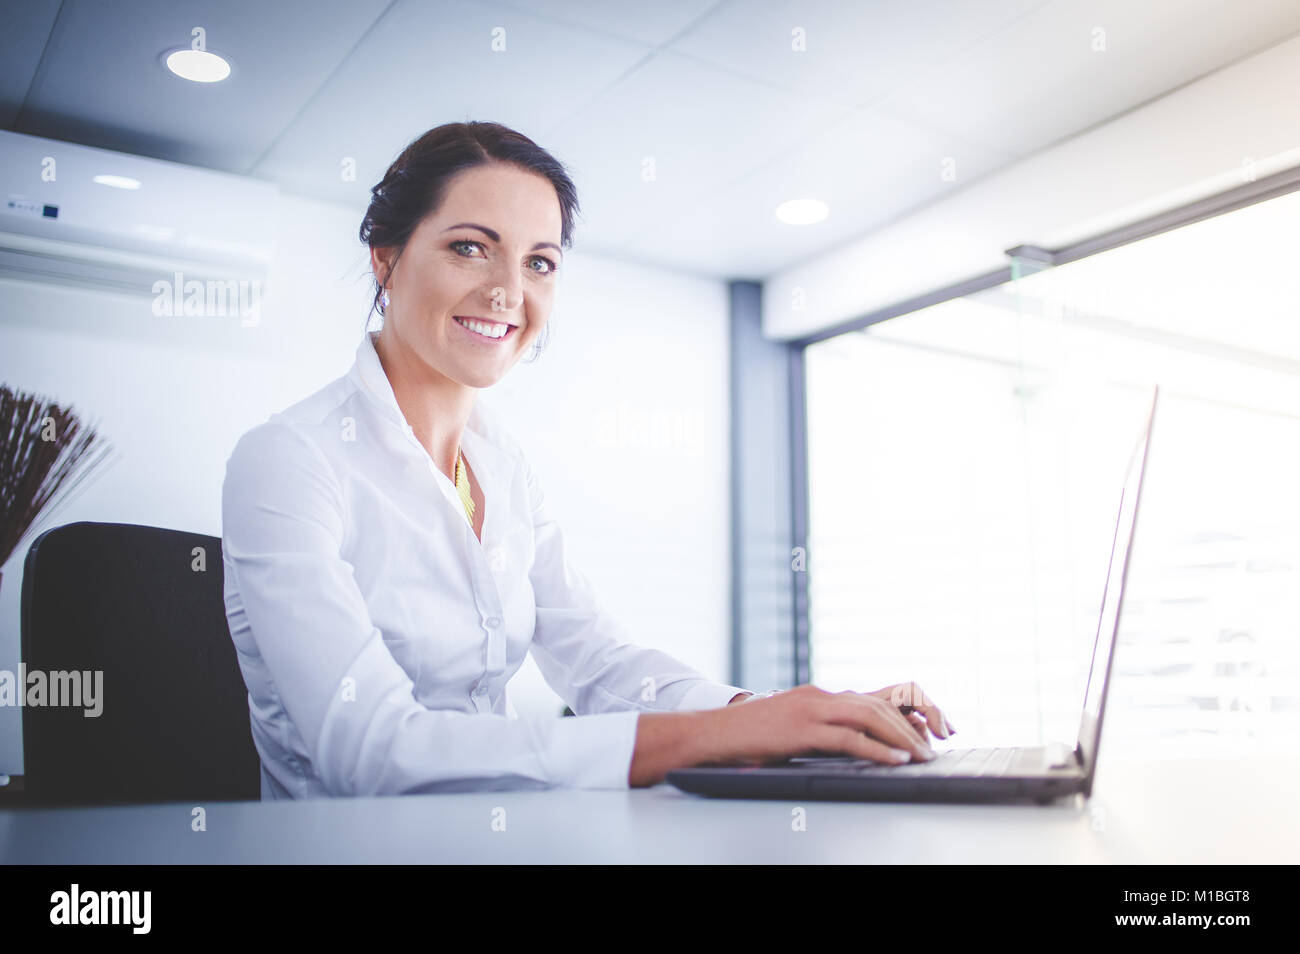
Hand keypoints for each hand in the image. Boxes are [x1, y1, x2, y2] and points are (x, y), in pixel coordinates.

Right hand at [695, 684, 950, 768]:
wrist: (713, 733)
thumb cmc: (750, 735)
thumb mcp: (792, 726)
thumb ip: (821, 729)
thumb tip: (855, 744)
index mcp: (820, 695)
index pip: (873, 697)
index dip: (904, 712)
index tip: (927, 730)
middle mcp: (820, 696)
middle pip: (878, 705)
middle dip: (911, 727)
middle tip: (932, 747)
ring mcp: (811, 710)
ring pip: (870, 717)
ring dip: (901, 738)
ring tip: (921, 756)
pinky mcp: (802, 729)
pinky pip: (849, 738)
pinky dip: (877, 749)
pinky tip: (896, 759)